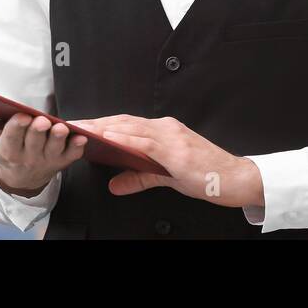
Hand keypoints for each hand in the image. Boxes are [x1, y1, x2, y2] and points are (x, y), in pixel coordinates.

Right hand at [0, 100, 86, 196]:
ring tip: (61, 127)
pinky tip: (81, 137)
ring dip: (58, 139)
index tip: (21, 117)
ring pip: (53, 150)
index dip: (16, 129)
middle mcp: (26, 158)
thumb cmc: (0, 147)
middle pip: (33, 144)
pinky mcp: (62, 162)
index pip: (10, 140)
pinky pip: (72, 156)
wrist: (20, 177)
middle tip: (43, 121)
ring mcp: (46, 160)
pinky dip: (76, 148)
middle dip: (38, 133)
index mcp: (6, 150)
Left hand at [70, 114, 262, 208]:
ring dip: (105, 128)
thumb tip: (115, 184)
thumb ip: (140, 178)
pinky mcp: (177, 151)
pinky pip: (147, 143)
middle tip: (71, 124)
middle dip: (96, 123)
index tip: (80, 125)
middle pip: (124, 122)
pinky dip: (127, 139)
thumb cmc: (206, 175)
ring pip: (132, 128)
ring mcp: (172, 137)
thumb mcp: (167, 178)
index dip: (102, 123)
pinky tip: (110, 138)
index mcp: (165, 132)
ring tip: (83, 129)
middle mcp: (167, 128)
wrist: (235, 178)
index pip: (127, 124)